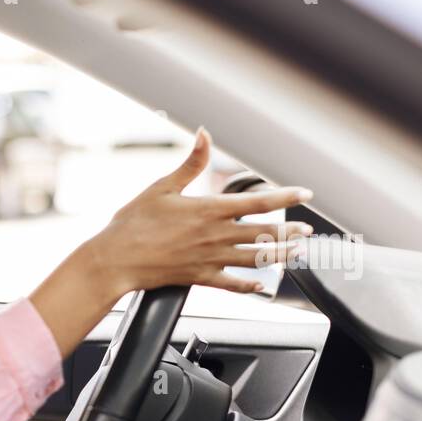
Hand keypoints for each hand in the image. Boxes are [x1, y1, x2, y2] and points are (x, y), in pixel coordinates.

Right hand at [72, 127, 313, 299]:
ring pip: (255, 259)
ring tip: (296, 254)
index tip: (305, 194)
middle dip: (290, 231)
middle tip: (307, 230)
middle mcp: (214, 236)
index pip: (258, 202)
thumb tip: (204, 135)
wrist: (114, 260)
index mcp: (208, 210)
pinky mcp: (199, 278)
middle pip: (264, 233)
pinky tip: (261, 285)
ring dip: (280, 256)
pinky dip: (249, 286)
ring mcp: (209, 259)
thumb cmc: (132, 223)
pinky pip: (232, 284)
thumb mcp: (162, 187)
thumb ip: (190, 164)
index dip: (286, 197)